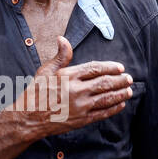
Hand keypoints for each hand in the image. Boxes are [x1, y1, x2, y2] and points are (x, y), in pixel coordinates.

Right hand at [11, 37, 132, 138]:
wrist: (28, 118)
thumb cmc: (35, 93)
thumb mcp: (45, 71)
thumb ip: (60, 56)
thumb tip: (62, 39)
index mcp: (69, 76)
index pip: (95, 68)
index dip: (110, 67)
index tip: (120, 67)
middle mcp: (77, 91)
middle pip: (105, 83)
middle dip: (120, 80)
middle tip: (129, 78)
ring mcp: (80, 106)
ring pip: (107, 98)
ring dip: (120, 94)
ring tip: (129, 90)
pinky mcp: (81, 120)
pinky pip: (102, 113)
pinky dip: (114, 108)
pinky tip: (120, 104)